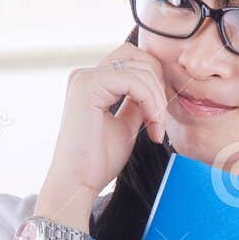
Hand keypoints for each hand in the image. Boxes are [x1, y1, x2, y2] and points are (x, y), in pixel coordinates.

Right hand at [49, 39, 170, 195]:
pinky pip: (135, 82)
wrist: (78, 183)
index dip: (155, 83)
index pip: (133, 61)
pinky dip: (151, 103)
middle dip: (159, 85)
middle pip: (138, 57)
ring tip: (156, 129)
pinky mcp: (87, 86)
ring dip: (158, 100)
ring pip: (141, 69)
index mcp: (91, 82)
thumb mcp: (125, 125)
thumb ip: (136, 103)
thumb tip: (154, 87)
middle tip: (160, 120)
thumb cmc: (98, 161)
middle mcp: (84, 75)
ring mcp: (84, 78)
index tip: (159, 118)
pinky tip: (152, 129)